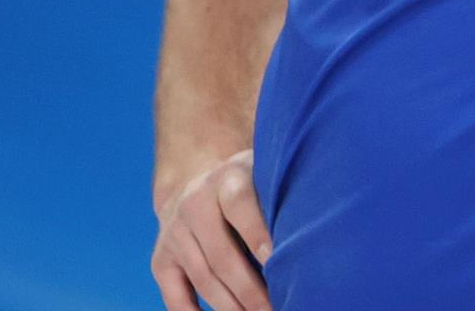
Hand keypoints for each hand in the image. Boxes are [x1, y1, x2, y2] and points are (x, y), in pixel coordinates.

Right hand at [151, 149, 271, 310]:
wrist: (194, 184)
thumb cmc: (249, 186)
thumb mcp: (264, 176)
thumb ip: (280, 196)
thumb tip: (314, 233)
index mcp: (227, 179)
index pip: (239, 204)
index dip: (256, 232)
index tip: (274, 260)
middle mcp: (195, 205)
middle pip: (221, 254)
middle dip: (249, 289)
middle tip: (274, 308)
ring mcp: (174, 234)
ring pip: (203, 278)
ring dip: (231, 306)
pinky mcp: (161, 260)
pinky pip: (174, 296)